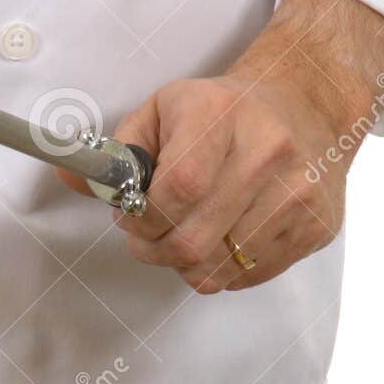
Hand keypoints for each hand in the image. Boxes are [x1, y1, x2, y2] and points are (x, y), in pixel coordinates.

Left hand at [58, 0, 383, 292]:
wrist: (308, 106)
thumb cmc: (222, 111)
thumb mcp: (162, 112)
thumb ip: (114, 154)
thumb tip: (67, 176)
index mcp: (221, 115)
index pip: (175, 190)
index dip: (142, 217)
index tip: (130, 217)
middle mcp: (268, 153)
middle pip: (192, 241)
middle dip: (153, 249)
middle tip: (147, 235)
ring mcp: (298, 194)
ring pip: (217, 270)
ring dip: (185, 264)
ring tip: (184, 235)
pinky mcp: (316, 228)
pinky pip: (247, 277)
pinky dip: (220, 270)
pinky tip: (221, 237)